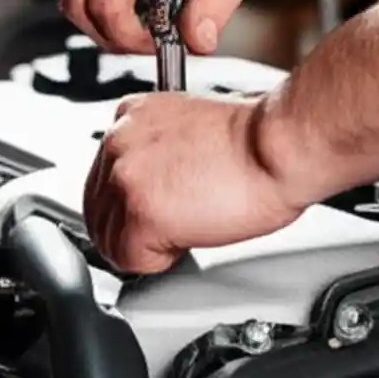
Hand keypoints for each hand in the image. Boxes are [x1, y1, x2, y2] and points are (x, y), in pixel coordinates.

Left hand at [84, 92, 306, 272]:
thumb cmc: (260, 139)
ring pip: (109, 240)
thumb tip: (160, 181)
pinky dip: (160, 261)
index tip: (161, 204)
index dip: (135, 199)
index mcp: (131, 116)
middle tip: (178, 222)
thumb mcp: (193, 127)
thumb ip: (160, 150)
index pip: (104, 176)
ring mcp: (126, 180)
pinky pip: (131, 260)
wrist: (280, 146)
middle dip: (134, 226)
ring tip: (189, 227)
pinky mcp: (141, 215)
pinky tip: (190, 238)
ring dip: (147, 244)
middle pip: (98, 210)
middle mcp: (120, 143)